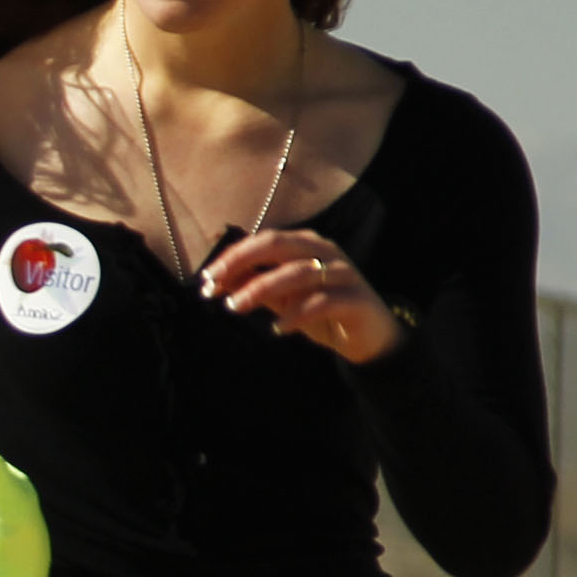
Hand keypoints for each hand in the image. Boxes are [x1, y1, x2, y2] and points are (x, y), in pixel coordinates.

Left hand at [202, 228, 401, 362]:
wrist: (370, 336)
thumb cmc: (321, 311)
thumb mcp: (283, 298)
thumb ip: (256, 285)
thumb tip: (217, 281)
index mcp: (306, 244)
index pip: (264, 241)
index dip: (233, 257)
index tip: (206, 278)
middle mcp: (325, 251)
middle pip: (278, 245)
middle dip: (241, 263)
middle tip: (215, 286)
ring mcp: (343, 273)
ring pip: (298, 272)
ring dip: (261, 289)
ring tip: (236, 307)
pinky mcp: (356, 299)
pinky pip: (322, 302)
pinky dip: (296, 314)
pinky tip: (277, 328)